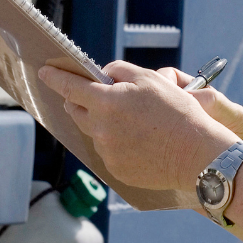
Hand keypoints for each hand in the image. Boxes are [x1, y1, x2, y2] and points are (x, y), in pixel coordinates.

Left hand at [37, 61, 237, 191]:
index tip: (45, 72)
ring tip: (134, 122)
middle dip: (81, 101)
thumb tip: (104, 75)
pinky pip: (108, 151)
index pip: (69, 87)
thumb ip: (121, 71)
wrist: (197, 155)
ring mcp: (107, 152)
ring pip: (94, 132)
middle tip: (101, 97)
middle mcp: (100, 129)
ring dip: (103, 123)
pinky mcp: (116, 170)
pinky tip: (140, 141)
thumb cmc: (178, 113)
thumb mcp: (151, 79)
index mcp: (106, 103)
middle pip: (76, 111)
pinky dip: (117, 143)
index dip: (55, 77)